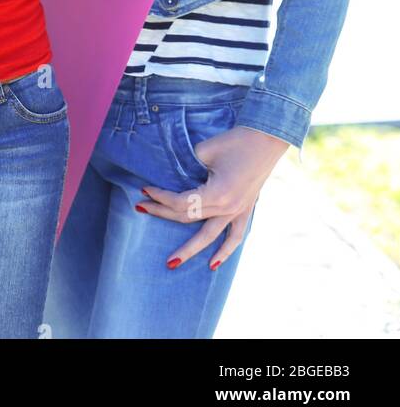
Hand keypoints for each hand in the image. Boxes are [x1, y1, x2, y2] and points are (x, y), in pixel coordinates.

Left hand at [139, 125, 290, 270]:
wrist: (266, 140)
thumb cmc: (235, 142)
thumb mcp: (205, 151)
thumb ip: (187, 166)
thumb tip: (170, 177)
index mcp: (217, 193)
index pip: (180, 202)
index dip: (160, 196)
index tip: (144, 189)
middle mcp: (227, 208)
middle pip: (188, 217)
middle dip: (162, 214)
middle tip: (140, 208)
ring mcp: (238, 212)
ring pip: (209, 236)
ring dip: (189, 249)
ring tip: (170, 263)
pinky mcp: (245, 210)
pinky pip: (235, 236)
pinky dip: (225, 251)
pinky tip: (213, 265)